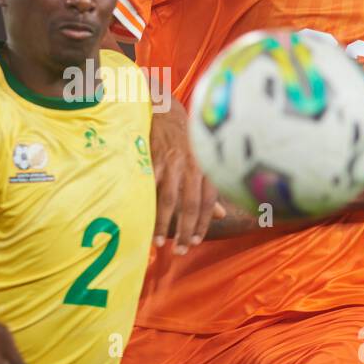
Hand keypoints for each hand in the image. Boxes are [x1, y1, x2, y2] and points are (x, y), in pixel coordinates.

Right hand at [150, 97, 225, 253]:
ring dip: (164, 223)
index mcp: (206, 168)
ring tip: (160, 242)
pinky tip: (143, 218)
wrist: (166, 111)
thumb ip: (210, 189)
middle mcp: (192, 167)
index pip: (209, 202)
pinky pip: (150, 186)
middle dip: (186, 231)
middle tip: (181, 251)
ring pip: (169, 199)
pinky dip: (147, 204)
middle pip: (191, 205)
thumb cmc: (186, 140)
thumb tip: (221, 214)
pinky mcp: (153, 159)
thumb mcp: (202, 161)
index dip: (203, 225)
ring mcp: (172, 163)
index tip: (196, 242)